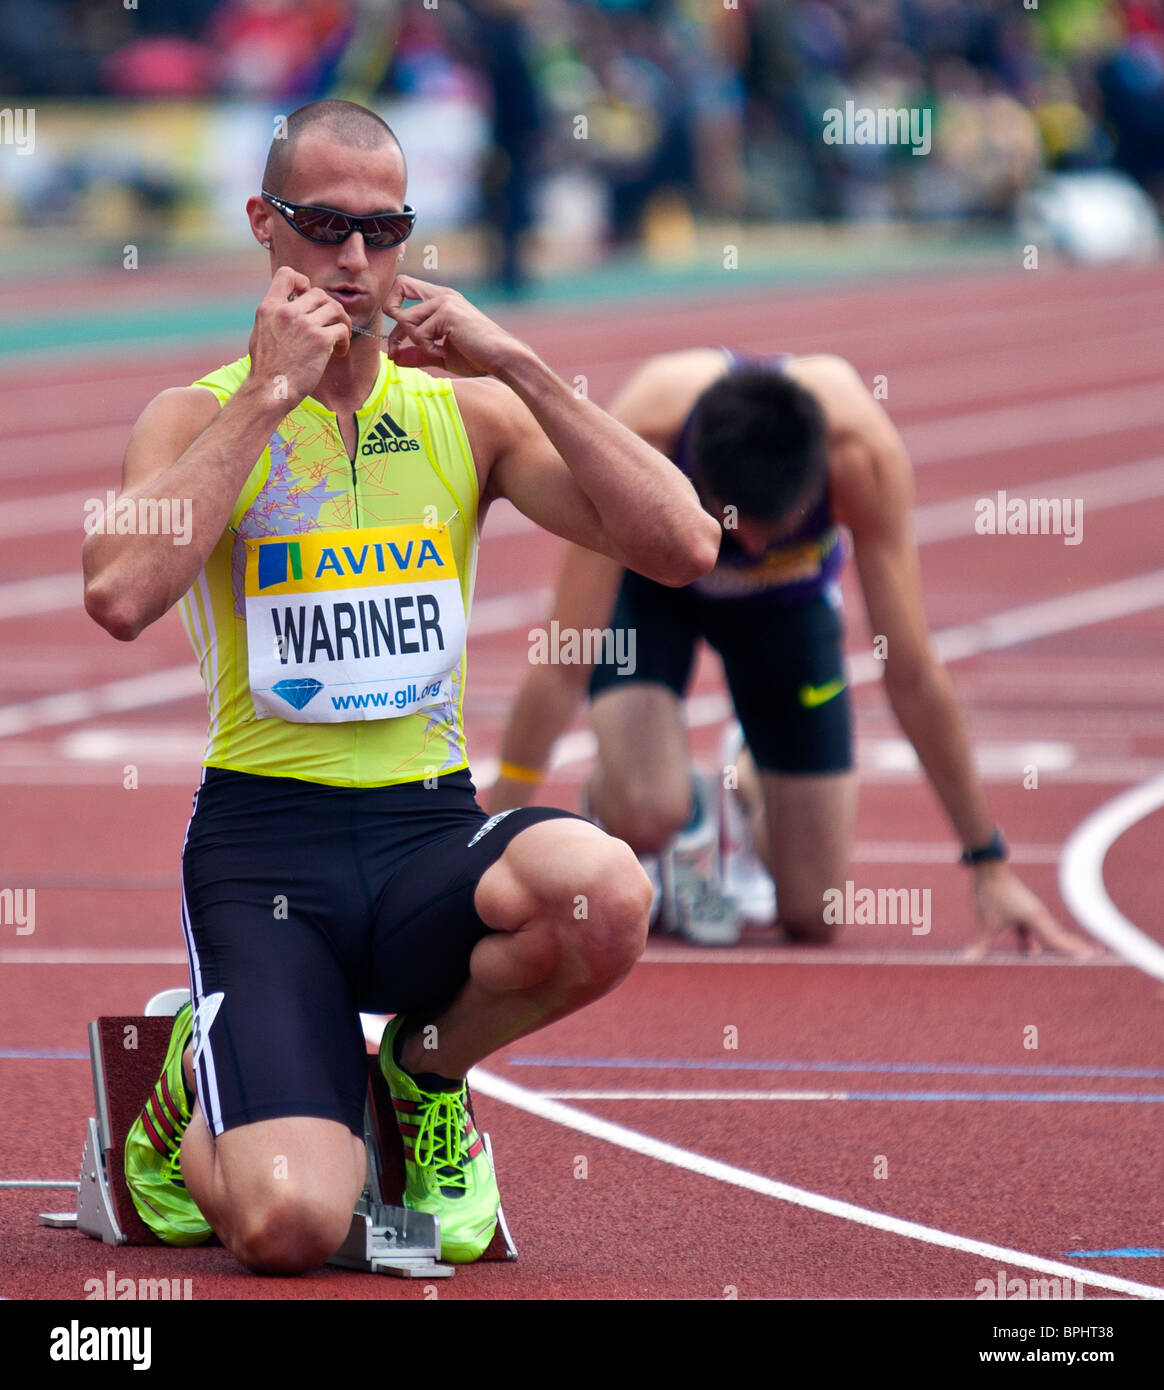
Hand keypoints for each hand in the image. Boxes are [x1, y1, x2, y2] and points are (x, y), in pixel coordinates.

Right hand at [247, 267, 351, 406]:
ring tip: (338, 338)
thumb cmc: (266, 368)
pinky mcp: (321, 340)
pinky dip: (344, 340)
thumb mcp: (261, 332)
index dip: (302, 281)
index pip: (286, 274)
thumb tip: (288, 306)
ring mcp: (305, 325)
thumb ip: (274, 316)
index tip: (306, 295)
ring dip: (341, 322)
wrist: (270, 390)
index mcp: (269, 307)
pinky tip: (338, 352)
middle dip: (328, 308)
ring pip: (335, 308)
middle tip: (329, 325)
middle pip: (319, 293)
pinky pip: (342, 329)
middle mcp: (287, 311)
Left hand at [381, 275, 521, 377]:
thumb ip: (417, 353)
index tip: (399, 336)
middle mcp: (441, 295)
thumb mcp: (440, 354)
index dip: (394, 306)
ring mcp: (444, 301)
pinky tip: (446, 352)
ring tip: (436, 351)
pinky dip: (428, 350)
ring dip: (416, 342)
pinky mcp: (447, 313)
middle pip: (400, 284)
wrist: (502, 358)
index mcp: (441, 300)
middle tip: (398, 342)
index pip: (405, 287)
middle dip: (390, 310)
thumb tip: (394, 358)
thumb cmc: (477, 356)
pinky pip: (419, 334)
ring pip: (406, 319)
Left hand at [964, 864, 1103, 959]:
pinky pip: (1030, 929)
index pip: (1058, 938)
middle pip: (1059, 935)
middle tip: (1097, 953)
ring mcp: (1029, 911)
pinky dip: (1032, 940)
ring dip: (1056, 944)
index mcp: (1035, 917)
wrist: (988, 869)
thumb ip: (980, 942)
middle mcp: (1037, 914)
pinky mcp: (1020, 910)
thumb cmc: (990, 894)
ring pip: (1045, 932)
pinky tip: (1031, 951)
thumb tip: (967, 958)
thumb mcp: (987, 922)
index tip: (1091, 955)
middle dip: (1075, 946)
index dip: (1074, 948)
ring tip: (1075, 953)